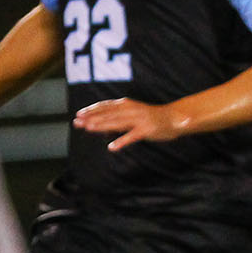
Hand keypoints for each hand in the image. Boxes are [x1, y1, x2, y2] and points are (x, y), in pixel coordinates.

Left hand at [73, 98, 189, 150]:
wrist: (174, 118)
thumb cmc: (150, 117)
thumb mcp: (131, 114)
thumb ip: (115, 119)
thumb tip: (97, 125)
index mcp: (126, 104)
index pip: (105, 106)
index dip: (91, 110)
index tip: (78, 114)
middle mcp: (131, 110)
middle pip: (108, 114)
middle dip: (92, 117)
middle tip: (77, 122)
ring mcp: (139, 120)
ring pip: (117, 122)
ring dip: (102, 125)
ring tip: (88, 128)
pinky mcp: (146, 131)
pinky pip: (132, 136)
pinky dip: (122, 141)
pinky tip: (112, 147)